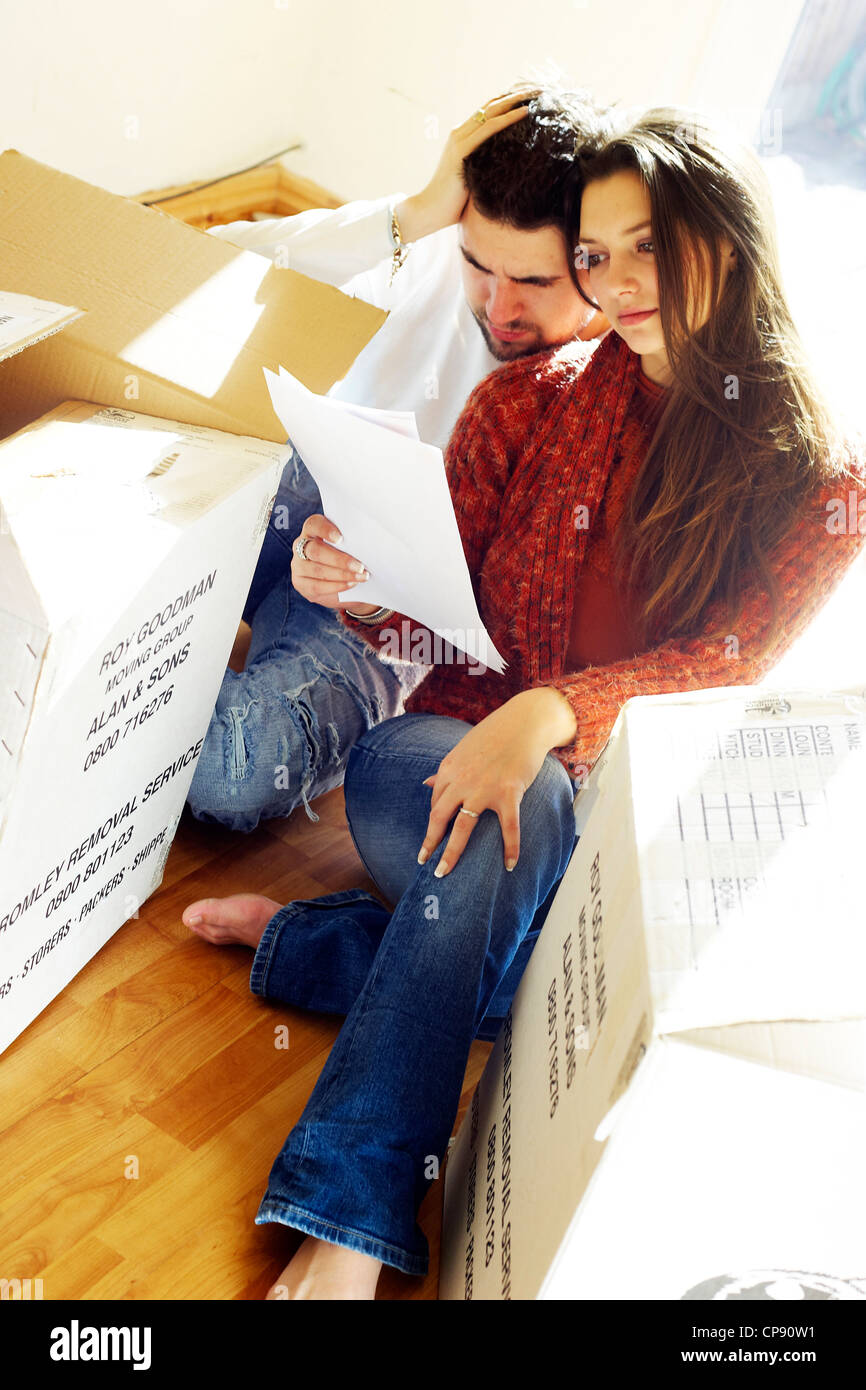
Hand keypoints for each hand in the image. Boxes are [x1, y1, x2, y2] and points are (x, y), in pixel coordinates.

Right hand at [290, 514, 375, 611]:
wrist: (344, 583)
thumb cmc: (348, 557)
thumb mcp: (350, 546)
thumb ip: (351, 541)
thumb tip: (366, 543)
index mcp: (312, 530)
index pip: (313, 524)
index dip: (325, 530)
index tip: (340, 538)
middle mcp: (300, 546)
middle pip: (315, 550)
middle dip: (340, 560)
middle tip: (360, 566)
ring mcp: (298, 565)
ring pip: (318, 570)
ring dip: (342, 575)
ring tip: (361, 577)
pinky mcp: (300, 583)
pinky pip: (317, 586)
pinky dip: (337, 586)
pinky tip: (351, 584)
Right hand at [396, 88, 537, 241]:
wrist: (429, 211)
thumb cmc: (451, 204)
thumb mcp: (473, 180)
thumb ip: (485, 169)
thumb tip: (506, 175)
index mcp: (462, 138)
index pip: (488, 113)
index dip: (508, 101)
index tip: (529, 96)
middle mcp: (459, 133)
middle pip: (491, 106)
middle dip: (515, 94)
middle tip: (538, 87)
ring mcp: (459, 140)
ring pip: (492, 111)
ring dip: (516, 100)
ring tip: (537, 92)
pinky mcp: (461, 150)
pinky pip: (489, 128)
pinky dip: (508, 118)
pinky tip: (525, 112)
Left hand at [417, 689, 576, 876]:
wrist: (525, 722)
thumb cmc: (495, 735)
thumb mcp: (463, 750)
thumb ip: (445, 770)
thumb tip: (426, 783)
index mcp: (449, 769)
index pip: (436, 802)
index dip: (434, 822)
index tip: (434, 837)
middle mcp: (461, 781)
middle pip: (439, 818)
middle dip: (430, 843)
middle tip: (425, 863)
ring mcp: (484, 789)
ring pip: (462, 828)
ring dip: (451, 853)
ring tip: (444, 873)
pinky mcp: (508, 794)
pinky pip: (508, 828)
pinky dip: (511, 849)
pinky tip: (511, 866)